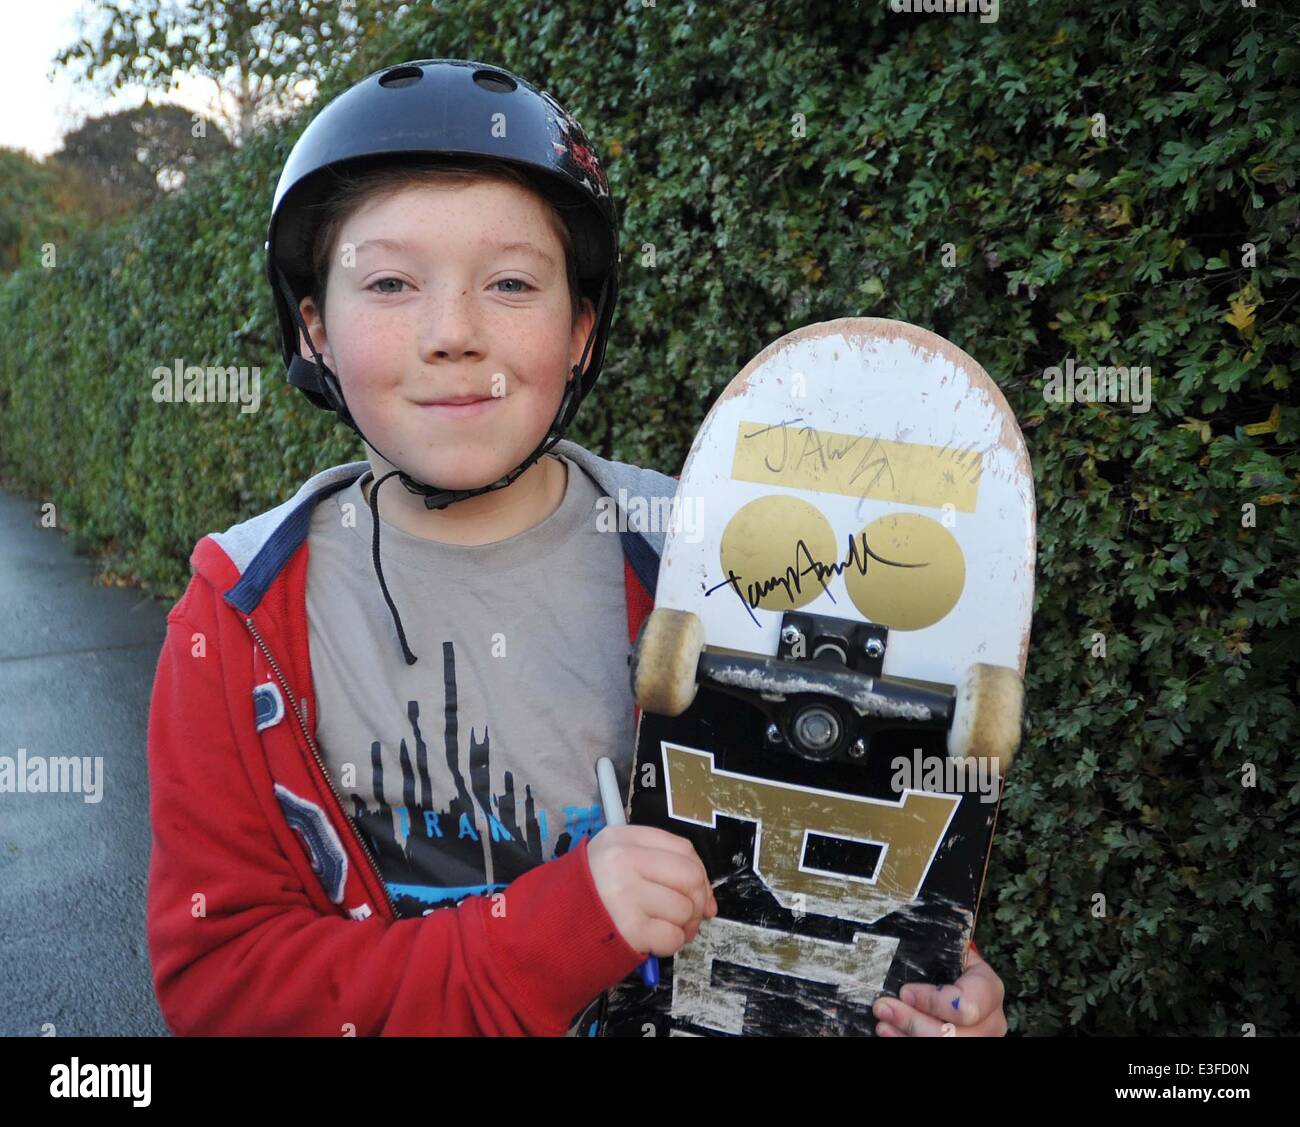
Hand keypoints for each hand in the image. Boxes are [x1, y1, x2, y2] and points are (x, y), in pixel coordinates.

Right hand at [587, 825, 717, 957]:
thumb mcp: (613, 863)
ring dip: (684, 926)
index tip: (700, 893)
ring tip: (665, 930)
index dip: (700, 874)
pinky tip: (653, 942)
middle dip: (697, 901)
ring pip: (684, 908)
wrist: (544, 931)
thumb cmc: (586, 899)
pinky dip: (670, 944)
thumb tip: (706, 896)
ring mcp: (625, 893)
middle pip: (690, 875)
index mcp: (621, 838)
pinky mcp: (628, 928)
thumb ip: (656, 867)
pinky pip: (672, 936)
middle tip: (688, 917)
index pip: (682, 848)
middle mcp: (623, 860)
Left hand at [872, 943, 1007, 1035]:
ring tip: (883, 1022)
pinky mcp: (965, 1045)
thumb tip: (902, 949)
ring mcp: (980, 1039)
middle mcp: (991, 1021)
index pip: (965, 1005)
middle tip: (883, 1008)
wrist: (959, 983)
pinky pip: (936, 1050)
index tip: (904, 991)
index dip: (932, 1002)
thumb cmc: (950, 963)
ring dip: (907, 1035)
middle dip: (913, 1022)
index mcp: (989, 989)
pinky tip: (890, 1032)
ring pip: (944, 1046)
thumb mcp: (948, 954)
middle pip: (954, 1036)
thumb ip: (934, 954)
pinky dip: (906, 1041)